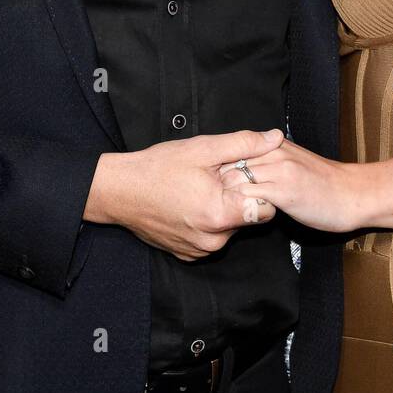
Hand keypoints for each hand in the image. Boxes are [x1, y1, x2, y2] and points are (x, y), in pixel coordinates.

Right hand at [84, 129, 282, 260]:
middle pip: (247, 219)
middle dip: (237, 197)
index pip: (266, 209)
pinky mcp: (188, 254)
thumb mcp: (202, 149)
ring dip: (222, 209)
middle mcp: (212, 240)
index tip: (241, 176)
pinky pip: (211, 238)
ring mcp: (199, 251)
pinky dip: (207, 222)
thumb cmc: (157, 169)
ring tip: (200, 190)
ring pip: (229, 229)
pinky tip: (190, 204)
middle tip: (215, 179)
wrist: (119, 191)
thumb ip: (243, 144)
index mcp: (220, 215)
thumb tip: (274, 138)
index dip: (258, 189)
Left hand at [218, 132, 360, 233]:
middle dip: (215, 183)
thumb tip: (243, 168)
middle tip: (207, 200)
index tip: (209, 185)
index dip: (217, 170)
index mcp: (274, 145)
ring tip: (218, 210)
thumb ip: (269, 161)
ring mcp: (280, 171)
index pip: (233, 150)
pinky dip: (240, 205)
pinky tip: (239, 215)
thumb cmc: (324, 183)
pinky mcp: (285, 191)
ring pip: (236, 178)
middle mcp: (274, 152)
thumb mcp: (293, 162)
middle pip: (228, 163)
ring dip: (224, 196)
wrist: (353, 194)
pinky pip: (251, 196)